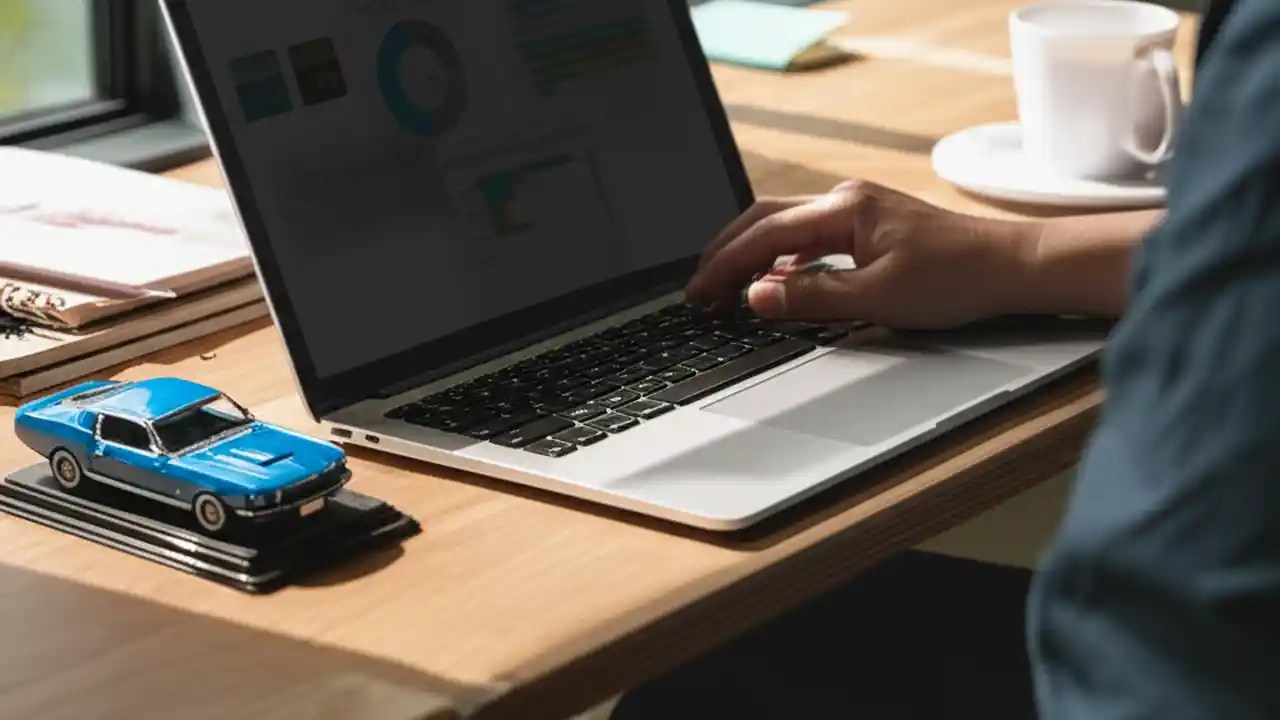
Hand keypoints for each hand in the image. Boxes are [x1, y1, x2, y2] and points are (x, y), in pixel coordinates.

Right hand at [685, 181, 1037, 329]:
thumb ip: (812, 298)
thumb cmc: (957, 279)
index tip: (698, 294)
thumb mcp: (878, 297)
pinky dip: (781, 259)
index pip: (765, 235)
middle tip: (699, 290)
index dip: (725, 266)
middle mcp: (845, 200)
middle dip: (726, 254)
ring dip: (751, 256)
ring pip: (784, 226)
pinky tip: (776, 285)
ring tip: (726, 290)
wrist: (1013, 266)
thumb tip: (756, 298)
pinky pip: (808, 237)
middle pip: (764, 219)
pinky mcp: (867, 226)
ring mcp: (856, 210)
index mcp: (844, 209)